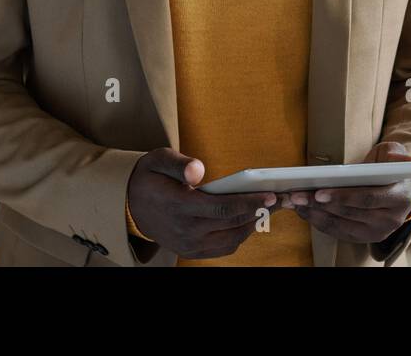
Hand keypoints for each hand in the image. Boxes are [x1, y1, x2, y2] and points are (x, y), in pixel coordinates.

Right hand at [126, 148, 282, 260]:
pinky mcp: (190, 251)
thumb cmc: (149, 178)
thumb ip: (179, 163)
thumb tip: (199, 169)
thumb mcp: (158, 159)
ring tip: (270, 208)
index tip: (271, 194)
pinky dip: (241, 236)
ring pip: (231, 240)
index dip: (249, 203)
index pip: (221, 208)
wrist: (129, 206)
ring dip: (253, 225)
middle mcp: (184, 230)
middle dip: (260, 211)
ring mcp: (187, 244)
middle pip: (231, 225)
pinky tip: (251, 220)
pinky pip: (223, 248)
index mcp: (178, 206)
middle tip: (281, 199)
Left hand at [282, 141, 410, 244]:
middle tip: (297, 194)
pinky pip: (337, 231)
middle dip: (320, 204)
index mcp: (400, 198)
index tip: (319, 192)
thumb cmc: (392, 166)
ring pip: (340, 224)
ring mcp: (377, 232)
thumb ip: (398, 154)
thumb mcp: (395, 153)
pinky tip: (303, 210)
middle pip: (349, 213)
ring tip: (294, 201)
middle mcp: (391, 220)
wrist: (399, 187)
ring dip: (314, 214)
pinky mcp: (365, 238)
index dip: (343, 197)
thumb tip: (408, 159)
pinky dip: (318, 221)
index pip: (368, 199)